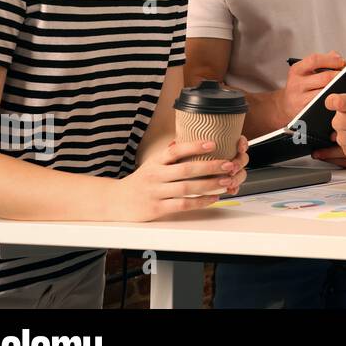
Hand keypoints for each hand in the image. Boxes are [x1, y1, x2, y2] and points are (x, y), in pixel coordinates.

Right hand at [114, 136, 249, 221]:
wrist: (116, 202)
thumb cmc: (141, 181)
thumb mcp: (152, 164)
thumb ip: (169, 155)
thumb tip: (187, 137)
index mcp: (155, 162)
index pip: (175, 151)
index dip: (194, 146)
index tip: (212, 143)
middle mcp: (155, 176)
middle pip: (185, 170)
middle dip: (210, 166)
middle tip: (228, 164)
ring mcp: (155, 193)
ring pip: (186, 188)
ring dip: (209, 184)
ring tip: (226, 181)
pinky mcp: (157, 208)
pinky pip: (182, 205)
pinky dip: (199, 201)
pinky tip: (213, 198)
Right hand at [279, 51, 345, 122]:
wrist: (287, 105)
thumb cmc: (301, 85)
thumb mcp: (306, 70)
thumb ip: (322, 61)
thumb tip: (338, 57)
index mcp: (296, 70)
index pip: (314, 60)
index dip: (331, 60)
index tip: (342, 61)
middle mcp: (296, 84)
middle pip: (325, 78)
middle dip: (340, 75)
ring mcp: (300, 100)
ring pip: (326, 93)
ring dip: (339, 88)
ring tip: (345, 85)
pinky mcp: (306, 112)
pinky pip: (325, 105)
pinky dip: (334, 100)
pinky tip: (339, 97)